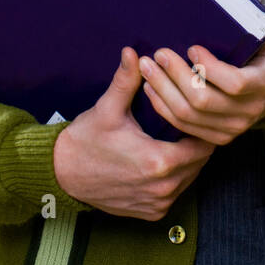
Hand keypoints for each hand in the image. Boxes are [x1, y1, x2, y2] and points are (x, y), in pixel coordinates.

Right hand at [53, 47, 214, 220]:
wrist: (62, 174)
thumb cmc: (86, 139)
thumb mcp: (108, 108)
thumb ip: (126, 81)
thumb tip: (133, 51)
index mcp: (158, 162)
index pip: (202, 144)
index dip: (201, 127)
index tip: (195, 113)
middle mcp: (163, 188)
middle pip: (200, 162)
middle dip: (197, 141)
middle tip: (189, 122)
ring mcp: (157, 204)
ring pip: (189, 179)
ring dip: (188, 161)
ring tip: (178, 139)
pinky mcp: (151, 213)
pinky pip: (175, 193)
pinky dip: (174, 178)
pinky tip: (163, 160)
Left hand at [139, 12, 264, 146]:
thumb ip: (255, 12)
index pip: (235, 83)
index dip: (210, 68)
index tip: (192, 48)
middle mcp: (252, 109)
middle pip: (204, 101)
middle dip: (175, 76)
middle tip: (158, 54)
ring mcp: (235, 127)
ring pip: (190, 116)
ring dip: (163, 91)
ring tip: (147, 68)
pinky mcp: (219, 137)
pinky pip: (185, 128)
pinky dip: (164, 108)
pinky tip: (150, 89)